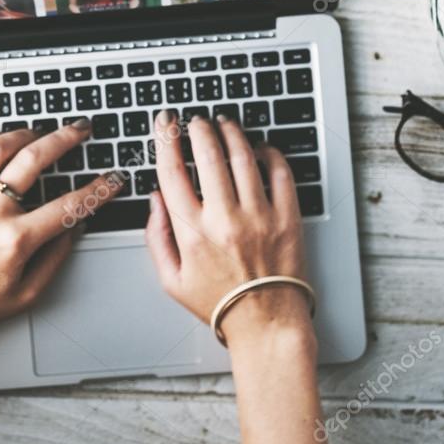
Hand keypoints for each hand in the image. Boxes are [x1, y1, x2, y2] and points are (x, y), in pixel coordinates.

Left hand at [0, 123, 125, 336]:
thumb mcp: (26, 295)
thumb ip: (55, 260)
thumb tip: (73, 228)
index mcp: (16, 240)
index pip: (69, 205)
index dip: (98, 189)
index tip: (112, 179)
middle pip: (34, 158)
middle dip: (66, 138)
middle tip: (81, 130)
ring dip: (24, 133)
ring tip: (39, 132)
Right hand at [145, 110, 311, 346]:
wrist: (266, 323)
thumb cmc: (219, 303)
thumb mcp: (172, 280)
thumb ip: (157, 237)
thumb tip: (156, 199)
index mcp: (192, 232)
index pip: (171, 171)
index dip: (165, 139)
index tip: (165, 123)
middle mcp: (224, 219)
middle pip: (207, 154)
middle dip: (198, 128)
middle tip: (196, 120)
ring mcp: (259, 216)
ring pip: (243, 156)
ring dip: (231, 132)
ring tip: (225, 124)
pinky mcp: (287, 218)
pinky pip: (280, 172)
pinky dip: (269, 153)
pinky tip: (260, 148)